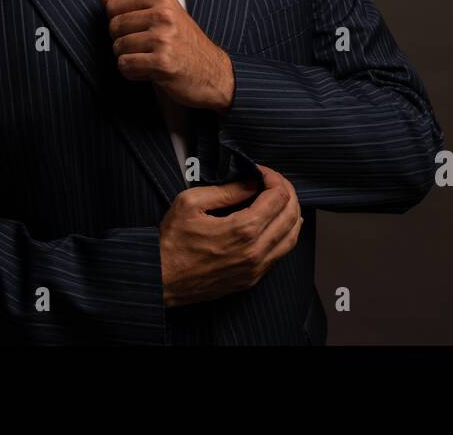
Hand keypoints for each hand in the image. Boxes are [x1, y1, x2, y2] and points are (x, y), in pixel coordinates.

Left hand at [102, 0, 234, 110]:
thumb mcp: (167, 12)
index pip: (113, 4)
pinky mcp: (162, 63)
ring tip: (146, 59)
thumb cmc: (188, 44)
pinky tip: (147, 70)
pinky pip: (126, 65)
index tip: (132, 27)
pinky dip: (131, 72)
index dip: (116, 19)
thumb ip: (136, 1)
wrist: (213, 72)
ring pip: (118, 47)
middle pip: (114, 26)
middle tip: (141, 47)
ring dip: (127, 57)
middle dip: (121, 40)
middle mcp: (163, 15)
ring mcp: (163, 39)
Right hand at [158, 164, 302, 306]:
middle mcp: (255, 251)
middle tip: (274, 181)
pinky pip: (279, 255)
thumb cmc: (171, 243)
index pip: (278, 196)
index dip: (274, 178)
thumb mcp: (190, 203)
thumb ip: (225, 190)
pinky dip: (285, 235)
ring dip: (292, 214)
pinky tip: (277, 225)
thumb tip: (251, 183)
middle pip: (291, 215)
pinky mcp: (251, 280)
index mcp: (242, 230)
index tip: (261, 172)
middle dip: (287, 192)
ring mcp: (255, 269)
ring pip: (291, 238)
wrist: (160, 280)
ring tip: (282, 200)